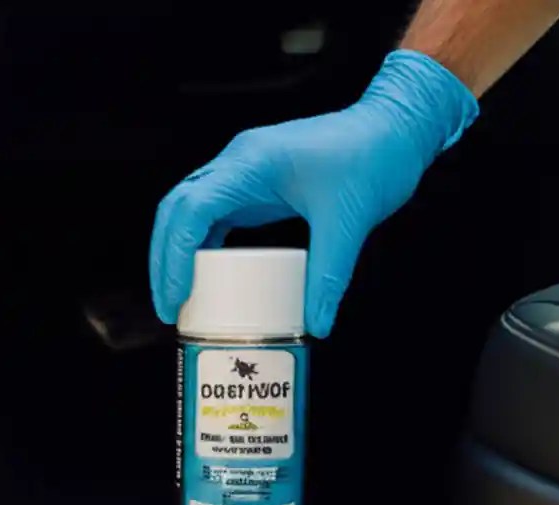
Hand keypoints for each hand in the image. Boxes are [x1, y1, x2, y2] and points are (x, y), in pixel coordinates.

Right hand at [149, 50, 477, 336]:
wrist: (394, 127)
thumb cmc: (374, 156)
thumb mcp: (350, 221)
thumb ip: (329, 275)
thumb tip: (316, 324)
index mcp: (251, 163)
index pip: (191, 209)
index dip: (175, 255)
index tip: (177, 296)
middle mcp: (237, 164)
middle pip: (175, 210)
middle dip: (164, 260)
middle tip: (168, 308)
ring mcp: (241, 172)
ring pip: (187, 212)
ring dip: (176, 254)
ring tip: (179, 298)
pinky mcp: (252, 186)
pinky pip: (211, 216)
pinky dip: (201, 247)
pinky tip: (206, 278)